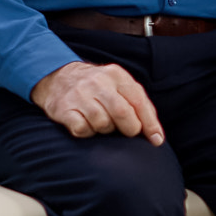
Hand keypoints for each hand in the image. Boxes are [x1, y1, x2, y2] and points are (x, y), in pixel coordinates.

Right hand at [30, 61, 163, 144]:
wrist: (59, 77)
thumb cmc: (99, 87)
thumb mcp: (121, 85)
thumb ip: (140, 104)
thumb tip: (156, 135)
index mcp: (117, 75)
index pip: (139, 102)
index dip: (150, 124)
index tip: (156, 140)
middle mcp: (98, 82)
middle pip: (122, 112)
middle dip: (130, 128)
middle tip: (127, 131)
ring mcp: (79, 95)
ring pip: (102, 123)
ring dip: (106, 129)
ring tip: (103, 122)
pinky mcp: (63, 108)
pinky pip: (82, 130)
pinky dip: (88, 133)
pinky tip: (87, 124)